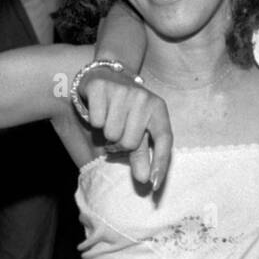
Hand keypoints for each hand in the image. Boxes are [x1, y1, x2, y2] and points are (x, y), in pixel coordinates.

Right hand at [81, 67, 172, 189]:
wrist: (106, 74)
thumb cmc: (125, 109)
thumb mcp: (139, 128)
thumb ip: (142, 154)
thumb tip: (146, 180)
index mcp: (158, 109)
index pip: (165, 140)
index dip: (160, 163)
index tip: (154, 184)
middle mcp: (144, 98)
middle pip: (130, 143)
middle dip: (119, 145)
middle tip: (117, 131)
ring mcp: (123, 91)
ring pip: (111, 134)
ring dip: (105, 133)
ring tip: (109, 118)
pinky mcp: (101, 88)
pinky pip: (96, 122)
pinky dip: (94, 121)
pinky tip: (98, 108)